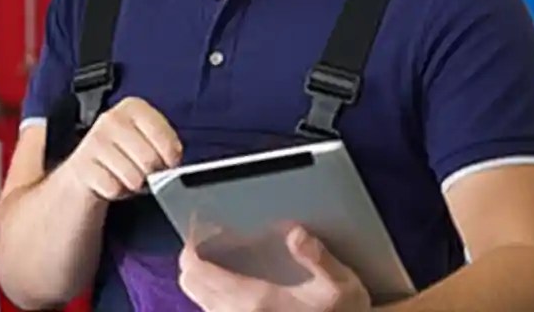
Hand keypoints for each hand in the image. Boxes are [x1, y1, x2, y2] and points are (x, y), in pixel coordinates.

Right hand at [61, 96, 181, 200]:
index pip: (165, 137)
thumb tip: (174, 165)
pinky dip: (116, 192)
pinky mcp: (82, 166)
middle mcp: (112, 118)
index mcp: (133, 108)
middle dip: (151, 174)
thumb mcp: (148, 143)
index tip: (168, 164)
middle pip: (150, 159)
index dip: (171, 157)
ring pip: (133, 177)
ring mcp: (95, 141)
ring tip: (126, 177)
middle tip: (144, 173)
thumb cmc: (124, 157)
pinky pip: (114, 189)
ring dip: (134, 185)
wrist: (87, 171)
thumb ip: (165, 147)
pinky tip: (110, 182)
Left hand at [178, 225, 371, 311]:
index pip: (197, 269)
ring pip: (199, 299)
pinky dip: (214, 295)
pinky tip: (235, 285)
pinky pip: (213, 311)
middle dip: (192, 259)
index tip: (200, 229)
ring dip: (203, 278)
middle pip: (190, 283)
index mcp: (255, 300)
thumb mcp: (342, 286)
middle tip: (208, 241)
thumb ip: (318, 257)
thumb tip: (296, 234)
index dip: (191, 245)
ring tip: (222, 260)